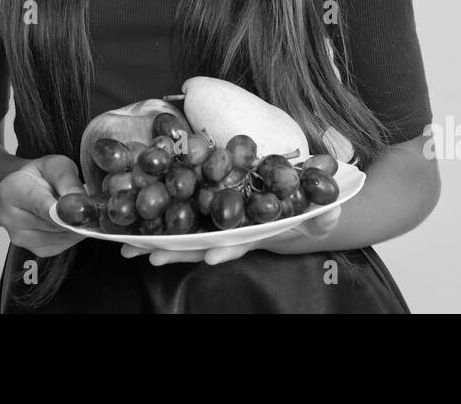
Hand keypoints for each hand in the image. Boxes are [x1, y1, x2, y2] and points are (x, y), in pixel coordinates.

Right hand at [0, 154, 87, 256]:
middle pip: (51, 225)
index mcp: (12, 190)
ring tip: (80, 212)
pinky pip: (59, 246)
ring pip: (57, 238)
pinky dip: (71, 236)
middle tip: (91, 208)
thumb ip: (68, 181)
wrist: (29, 187)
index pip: (41, 206)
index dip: (65, 211)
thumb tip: (81, 203)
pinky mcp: (32, 249)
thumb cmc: (43, 174)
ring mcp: (19, 236)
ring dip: (74, 228)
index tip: (84, 211)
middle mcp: (9, 216)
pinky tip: (72, 223)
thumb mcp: (56, 165)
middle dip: (74, 218)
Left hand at [120, 204, 342, 264]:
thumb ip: (323, 215)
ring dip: (157, 241)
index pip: (239, 244)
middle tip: (151, 257)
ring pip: (183, 234)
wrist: (290, 202)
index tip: (210, 256)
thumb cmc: (302, 210)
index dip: (225, 250)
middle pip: (200, 246)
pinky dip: (156, 216)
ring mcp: (214, 221)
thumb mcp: (317, 213)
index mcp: (254, 233)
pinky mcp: (204, 206)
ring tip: (128, 246)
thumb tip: (331, 212)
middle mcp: (230, 231)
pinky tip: (132, 218)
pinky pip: (177, 212)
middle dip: (177, 253)